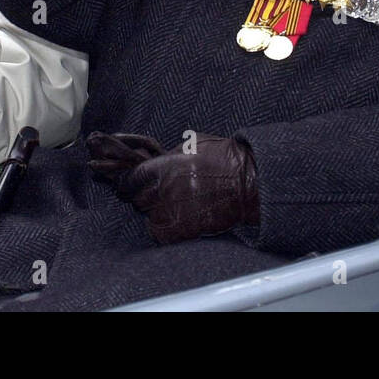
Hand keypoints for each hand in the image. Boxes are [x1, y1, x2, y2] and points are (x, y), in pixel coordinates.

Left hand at [94, 133, 259, 244]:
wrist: (249, 183)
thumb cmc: (225, 159)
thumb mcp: (193, 145)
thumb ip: (168, 155)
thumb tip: (152, 160)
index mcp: (163, 167)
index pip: (130, 179)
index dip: (128, 182)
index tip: (128, 185)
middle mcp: (163, 190)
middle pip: (137, 198)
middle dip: (142, 196)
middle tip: (153, 194)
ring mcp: (172, 212)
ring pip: (148, 216)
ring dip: (154, 212)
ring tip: (170, 206)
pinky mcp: (183, 230)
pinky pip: (160, 233)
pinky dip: (164, 229)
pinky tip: (175, 220)